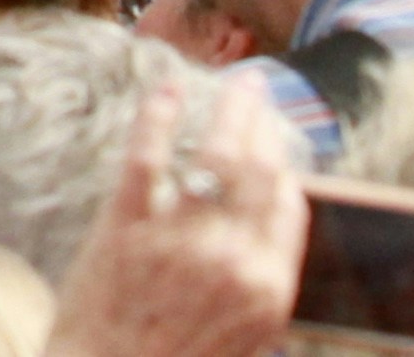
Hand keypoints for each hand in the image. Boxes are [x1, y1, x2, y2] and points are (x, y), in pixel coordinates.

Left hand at [49, 73, 304, 356]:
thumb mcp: (245, 343)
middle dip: (263, 122)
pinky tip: (166, 90)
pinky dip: (158, 117)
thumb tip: (266, 241)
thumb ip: (260, 290)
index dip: (283, 167)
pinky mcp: (124, 227)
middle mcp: (231, 259)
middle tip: (260, 91)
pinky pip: (147, 158)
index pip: (289, 207)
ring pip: (215, 157)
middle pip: (259, 171)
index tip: (276, 144)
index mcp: (267, 290)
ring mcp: (178, 239)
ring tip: (238, 83)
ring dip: (230, 110)